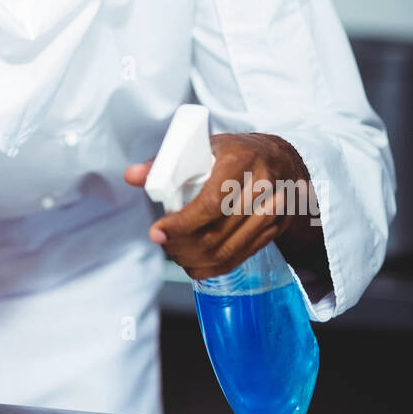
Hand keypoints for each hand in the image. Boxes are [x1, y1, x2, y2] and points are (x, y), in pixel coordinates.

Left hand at [125, 131, 325, 281]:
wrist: (281, 159)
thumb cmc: (236, 152)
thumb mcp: (204, 147)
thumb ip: (166, 163)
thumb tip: (132, 176)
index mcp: (239, 160)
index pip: (210, 203)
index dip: (181, 224)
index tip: (157, 232)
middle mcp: (261, 186)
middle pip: (216, 232)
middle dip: (182, 245)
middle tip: (163, 242)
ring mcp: (273, 211)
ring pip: (227, 250)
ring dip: (195, 259)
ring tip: (176, 252)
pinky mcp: (276, 230)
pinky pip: (240, 257)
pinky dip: (213, 267)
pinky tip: (195, 263)